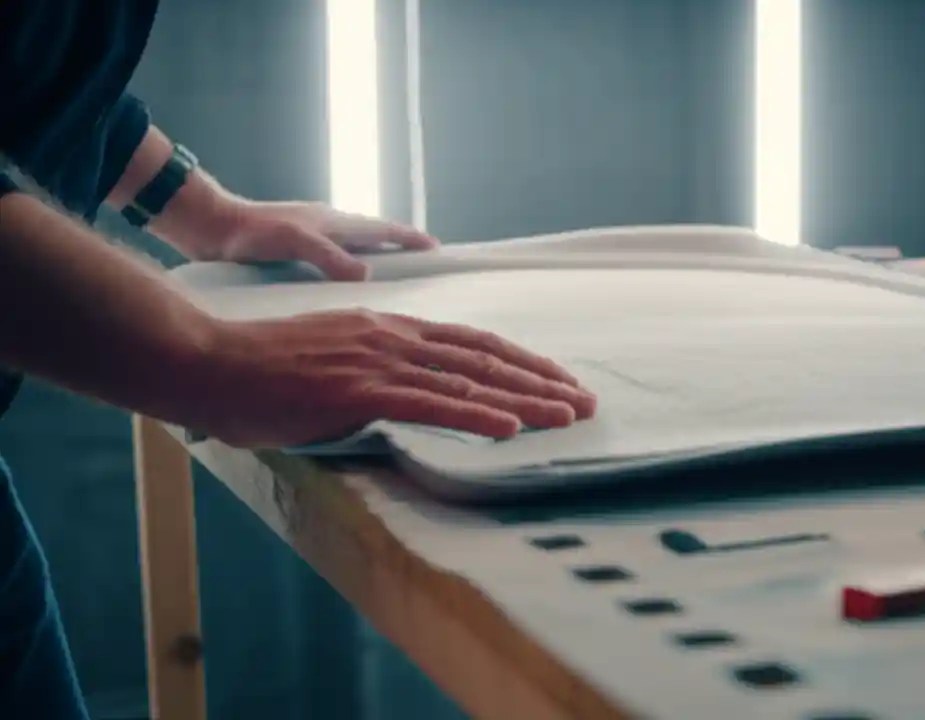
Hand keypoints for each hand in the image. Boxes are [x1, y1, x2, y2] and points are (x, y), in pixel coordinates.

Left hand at [161, 197, 437, 280]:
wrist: (208, 226)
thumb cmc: (250, 232)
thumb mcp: (292, 241)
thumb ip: (329, 256)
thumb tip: (368, 273)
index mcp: (335, 223)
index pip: (384, 229)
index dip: (412, 240)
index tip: (439, 250)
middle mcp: (330, 229)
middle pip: (376, 238)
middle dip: (402, 250)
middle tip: (425, 268)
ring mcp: (314, 241)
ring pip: (357, 250)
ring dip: (378, 262)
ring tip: (395, 284)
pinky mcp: (297, 256)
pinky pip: (336, 264)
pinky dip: (352, 274)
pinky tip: (347, 294)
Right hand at [189, 310, 596, 446]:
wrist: (210, 362)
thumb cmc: (261, 370)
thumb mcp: (332, 360)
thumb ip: (374, 370)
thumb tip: (403, 395)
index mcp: (390, 329)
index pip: (472, 344)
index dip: (520, 362)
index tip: (555, 380)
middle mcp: (394, 337)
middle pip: (485, 357)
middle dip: (541, 379)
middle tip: (584, 400)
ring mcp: (380, 361)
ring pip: (470, 379)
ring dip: (526, 399)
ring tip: (568, 416)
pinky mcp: (361, 390)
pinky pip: (432, 403)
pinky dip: (478, 415)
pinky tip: (512, 427)